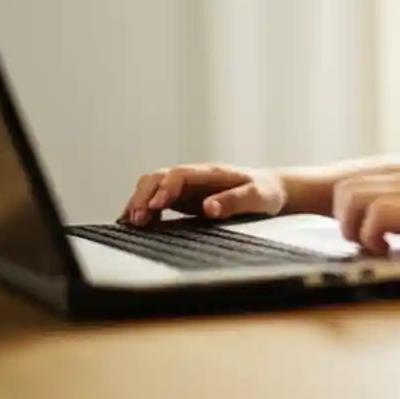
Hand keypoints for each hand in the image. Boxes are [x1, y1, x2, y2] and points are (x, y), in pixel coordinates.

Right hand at [118, 164, 287, 226]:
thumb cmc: (265, 193)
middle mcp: (193, 177)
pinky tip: (134, 226)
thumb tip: (208, 208)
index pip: (179, 174)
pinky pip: (156, 201)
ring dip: (138, 203)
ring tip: (129, 225)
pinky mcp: (182, 198)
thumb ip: (234, 201)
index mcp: (211, 173)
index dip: (165, 188)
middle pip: (158, 177)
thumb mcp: (257, 198)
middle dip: (143, 196)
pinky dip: (143, 210)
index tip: (155, 207)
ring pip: (152, 187)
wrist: (270, 190)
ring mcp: (186, 187)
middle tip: (136, 220)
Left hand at [333, 171, 399, 255]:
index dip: (349, 213)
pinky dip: (374, 237)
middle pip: (345, 188)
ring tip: (375, 248)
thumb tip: (396, 238)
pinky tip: (391, 251)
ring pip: (352, 197)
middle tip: (365, 245)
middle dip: (344, 221)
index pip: (357, 183)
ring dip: (354, 227)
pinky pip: (377, 214)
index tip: (362, 238)